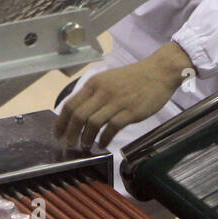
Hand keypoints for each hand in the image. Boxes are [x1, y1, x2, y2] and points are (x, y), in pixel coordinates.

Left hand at [53, 43, 192, 150]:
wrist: (159, 72)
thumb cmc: (134, 78)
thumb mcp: (109, 80)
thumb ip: (95, 93)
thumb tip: (80, 113)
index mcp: (94, 83)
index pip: (71, 104)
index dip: (61, 122)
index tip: (58, 134)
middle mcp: (103, 91)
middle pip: (78, 115)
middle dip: (70, 133)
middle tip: (69, 144)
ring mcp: (117, 101)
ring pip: (93, 123)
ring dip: (86, 138)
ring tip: (85, 146)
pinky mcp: (131, 111)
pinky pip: (112, 128)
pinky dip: (104, 139)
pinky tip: (103, 144)